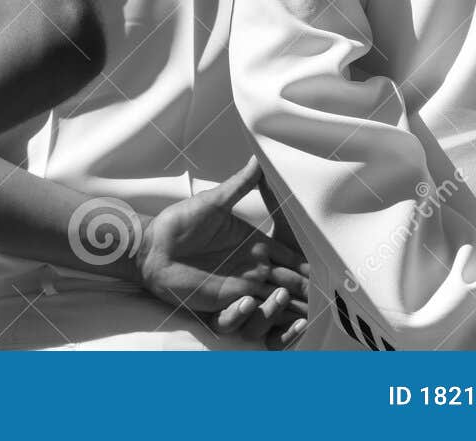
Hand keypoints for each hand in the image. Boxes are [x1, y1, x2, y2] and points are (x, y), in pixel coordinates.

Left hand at [134, 157, 309, 342]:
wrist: (151, 247)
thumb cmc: (180, 222)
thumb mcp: (213, 202)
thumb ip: (240, 185)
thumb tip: (259, 157)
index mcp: (254, 245)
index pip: (289, 258)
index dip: (305, 266)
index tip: (324, 272)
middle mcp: (251, 269)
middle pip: (286, 285)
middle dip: (302, 293)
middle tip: (317, 298)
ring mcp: (237, 288)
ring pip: (269, 305)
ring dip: (278, 307)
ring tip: (279, 296)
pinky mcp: (219, 304)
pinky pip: (240, 317)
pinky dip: (246, 316)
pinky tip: (244, 303)